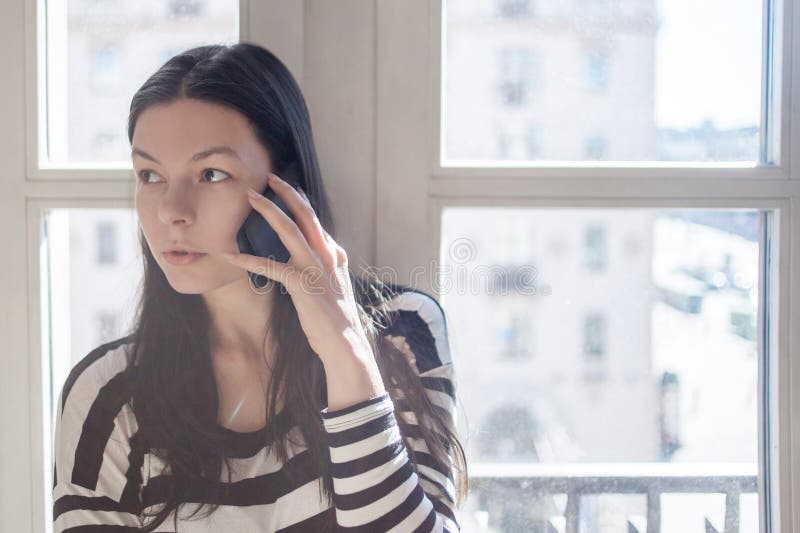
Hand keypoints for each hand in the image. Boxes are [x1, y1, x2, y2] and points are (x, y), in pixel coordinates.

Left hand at [220, 173, 372, 364]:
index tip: (288, 189)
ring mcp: (316, 268)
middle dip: (286, 193)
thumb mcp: (334, 288)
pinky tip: (231, 255)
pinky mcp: (302, 284)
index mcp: (336, 255)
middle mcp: (328, 255)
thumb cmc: (336, 320)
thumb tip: (308, 262)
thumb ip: (323, 270)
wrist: (345, 343)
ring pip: (289, 229)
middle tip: (270, 178)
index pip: (316, 222)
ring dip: (267, 211)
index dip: (300, 203)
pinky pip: (271, 265)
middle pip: (306, 215)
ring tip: (251, 198)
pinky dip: (249, 259)